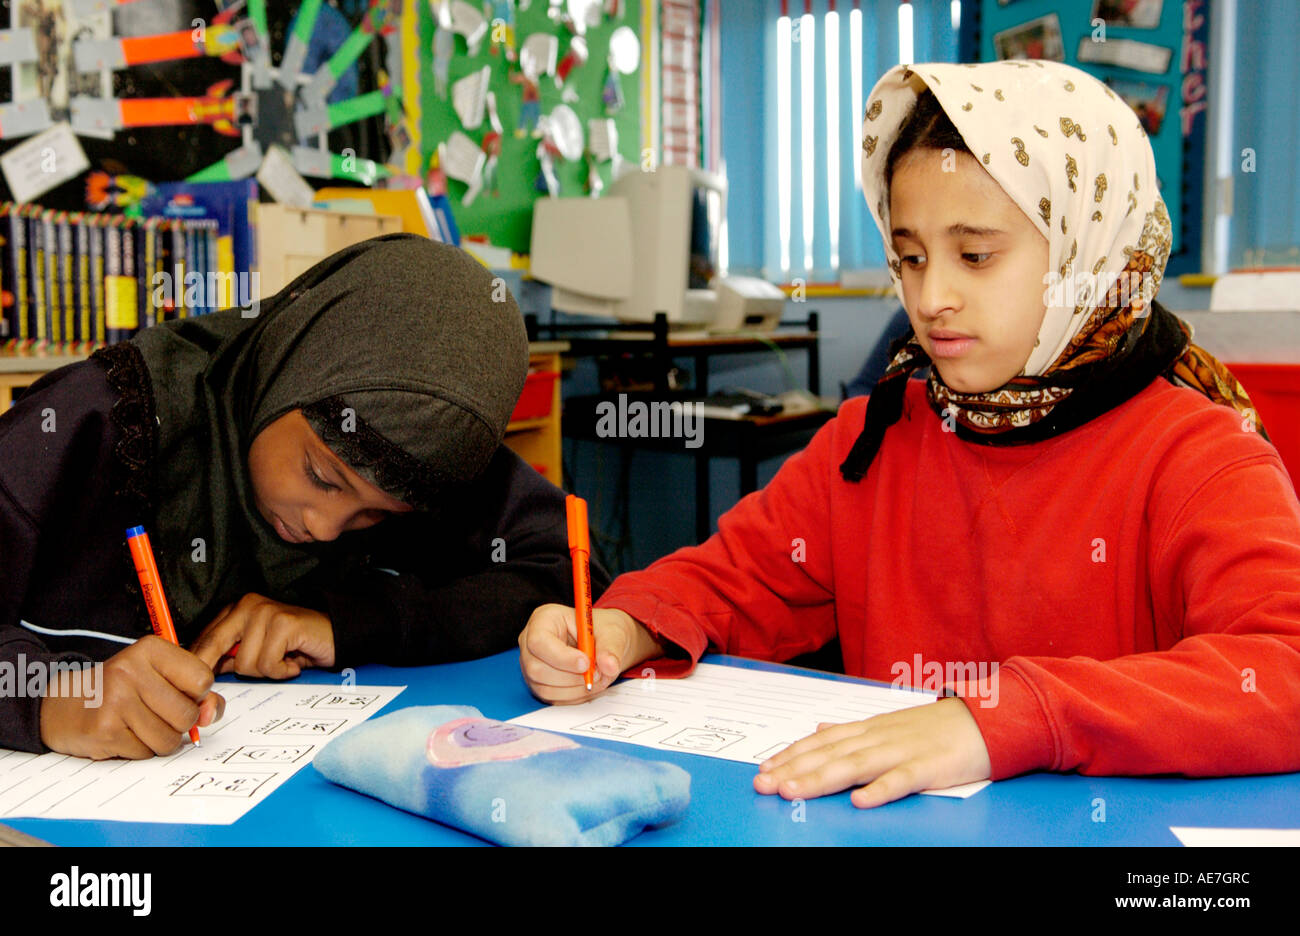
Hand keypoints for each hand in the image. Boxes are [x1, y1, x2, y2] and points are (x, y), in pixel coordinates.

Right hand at [39, 635, 224, 759]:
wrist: (64, 706)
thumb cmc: (122, 690)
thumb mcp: (160, 677)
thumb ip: (197, 693)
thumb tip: (210, 715)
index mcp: (150, 649)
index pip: (202, 679)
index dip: (197, 695)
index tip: (180, 693)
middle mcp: (131, 670)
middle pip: (187, 714)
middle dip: (179, 723)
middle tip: (156, 713)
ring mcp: (116, 701)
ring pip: (169, 739)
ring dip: (160, 739)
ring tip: (139, 724)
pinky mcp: (105, 730)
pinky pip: (146, 753)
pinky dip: (140, 749)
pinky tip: (123, 733)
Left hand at [191, 592, 334, 678]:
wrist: (335, 636)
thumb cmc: (296, 646)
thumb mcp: (256, 652)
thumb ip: (229, 658)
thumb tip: (200, 677)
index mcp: (236, 610)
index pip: (204, 639)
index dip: (196, 666)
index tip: (193, 688)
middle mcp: (247, 605)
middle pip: (213, 645)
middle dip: (211, 672)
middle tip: (211, 696)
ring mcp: (265, 611)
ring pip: (244, 663)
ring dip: (266, 672)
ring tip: (282, 662)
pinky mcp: (283, 623)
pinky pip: (268, 663)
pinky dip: (282, 671)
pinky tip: (293, 662)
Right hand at [518, 604, 663, 702]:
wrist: (603, 641)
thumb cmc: (601, 630)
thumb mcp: (611, 631)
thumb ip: (610, 648)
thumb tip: (609, 667)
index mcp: (543, 620)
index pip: (538, 641)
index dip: (561, 656)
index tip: (586, 663)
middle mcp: (530, 643)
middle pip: (536, 668)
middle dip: (570, 677)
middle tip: (597, 673)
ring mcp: (531, 665)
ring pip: (544, 688)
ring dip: (575, 689)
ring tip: (597, 678)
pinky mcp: (539, 684)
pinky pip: (552, 698)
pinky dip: (575, 695)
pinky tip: (589, 685)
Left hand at [754, 699, 991, 807]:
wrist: (986, 719)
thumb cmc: (934, 727)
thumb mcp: (888, 724)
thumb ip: (852, 730)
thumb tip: (819, 729)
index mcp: (868, 729)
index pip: (821, 742)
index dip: (791, 755)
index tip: (764, 769)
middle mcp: (879, 737)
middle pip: (830, 754)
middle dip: (794, 770)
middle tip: (764, 784)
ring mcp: (903, 750)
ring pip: (856, 765)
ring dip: (822, 778)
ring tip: (794, 791)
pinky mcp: (930, 767)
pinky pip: (902, 779)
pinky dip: (881, 789)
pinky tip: (861, 801)